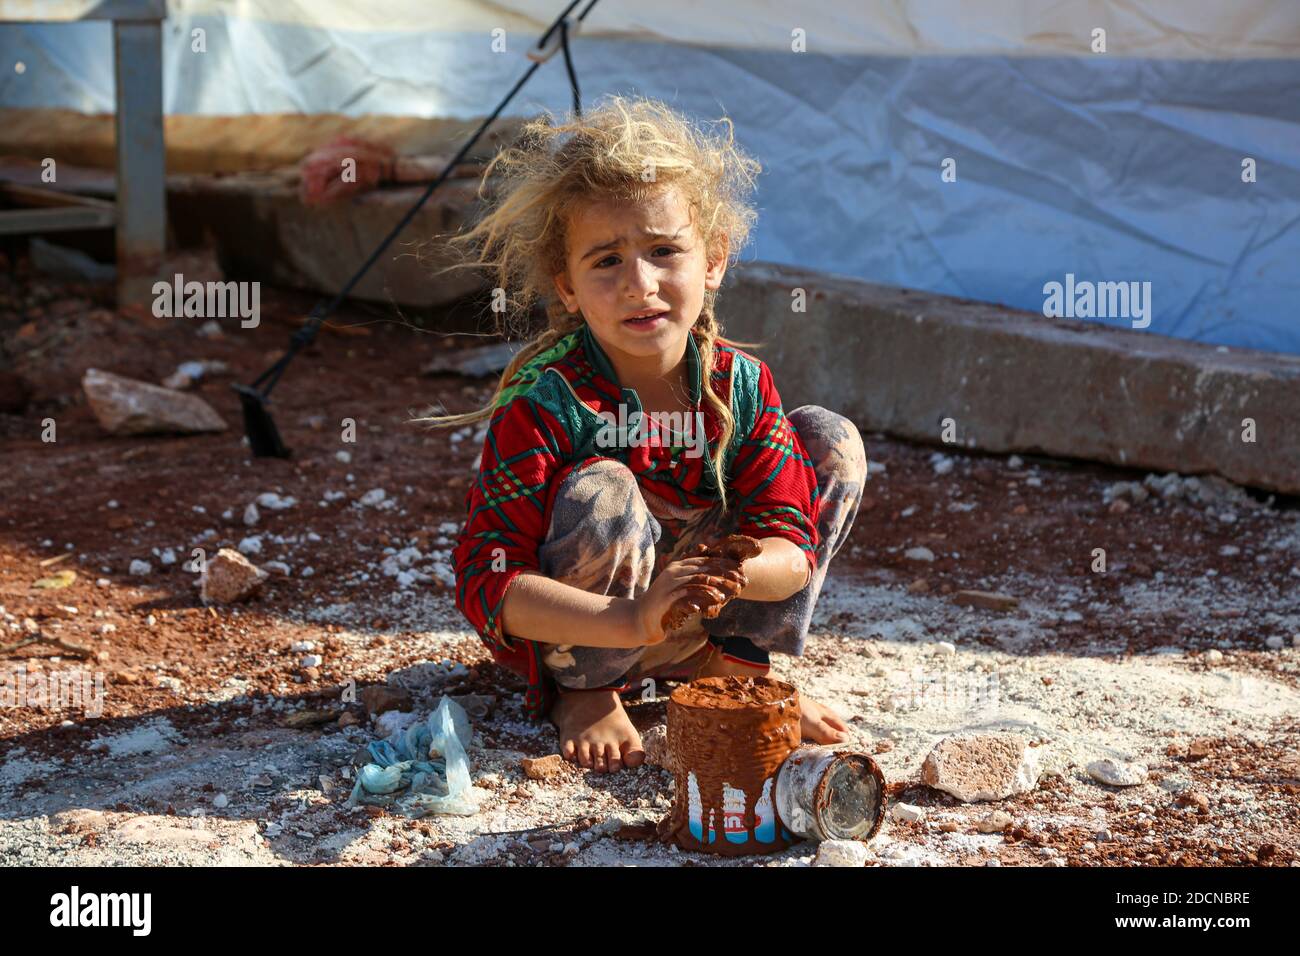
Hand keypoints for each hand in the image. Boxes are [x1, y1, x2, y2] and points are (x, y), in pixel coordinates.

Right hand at [632, 555, 747, 645]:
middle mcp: (675, 571)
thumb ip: (695, 581)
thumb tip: (715, 578)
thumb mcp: (680, 589)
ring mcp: (670, 584)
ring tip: (731, 593)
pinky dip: (704, 597)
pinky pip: (689, 594)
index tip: (740, 570)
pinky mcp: (668, 598)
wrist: (640, 618)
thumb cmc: (663, 605)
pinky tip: (716, 602)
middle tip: (741, 581)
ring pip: (699, 579)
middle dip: (725, 574)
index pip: (706, 560)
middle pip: (705, 568)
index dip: (724, 564)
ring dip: (717, 586)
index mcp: (679, 566)